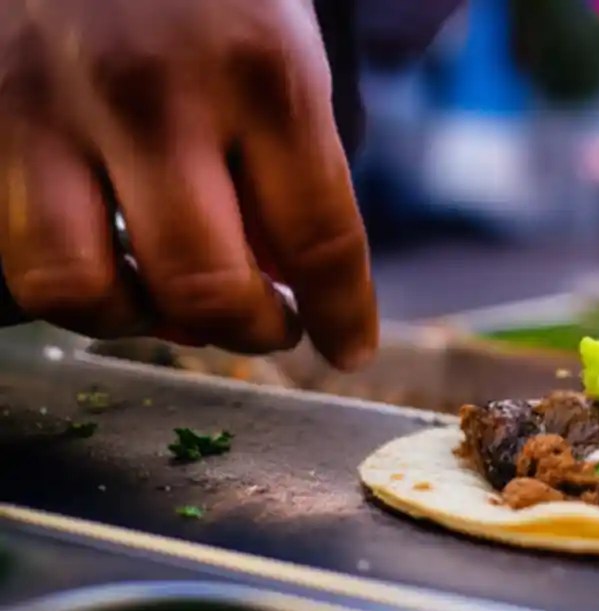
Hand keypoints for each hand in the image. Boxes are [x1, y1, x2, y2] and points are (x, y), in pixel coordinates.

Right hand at [0, 0, 376, 368]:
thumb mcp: (281, 56)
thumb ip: (290, 170)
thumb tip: (289, 286)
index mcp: (262, 74)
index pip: (320, 238)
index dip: (340, 315)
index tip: (347, 348)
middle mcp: (155, 95)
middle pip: (205, 286)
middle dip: (249, 330)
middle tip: (266, 324)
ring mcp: (51, 108)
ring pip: (80, 288)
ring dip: (135, 320)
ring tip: (168, 298)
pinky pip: (13, 253)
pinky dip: (67, 281)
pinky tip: (104, 259)